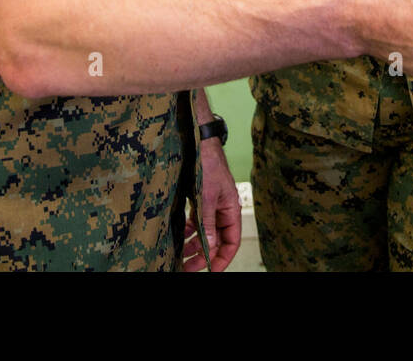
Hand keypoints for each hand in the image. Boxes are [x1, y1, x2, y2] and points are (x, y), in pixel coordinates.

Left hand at [180, 136, 241, 271]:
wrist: (199, 141)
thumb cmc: (208, 163)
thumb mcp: (207, 196)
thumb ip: (208, 222)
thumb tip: (210, 246)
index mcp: (231, 209)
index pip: (232, 242)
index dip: (222, 258)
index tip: (210, 271)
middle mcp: (223, 209)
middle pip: (217, 240)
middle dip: (204, 255)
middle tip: (188, 268)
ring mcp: (211, 205)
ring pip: (206, 232)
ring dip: (194, 245)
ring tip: (181, 256)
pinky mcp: (200, 199)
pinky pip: (197, 221)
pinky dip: (189, 231)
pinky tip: (180, 237)